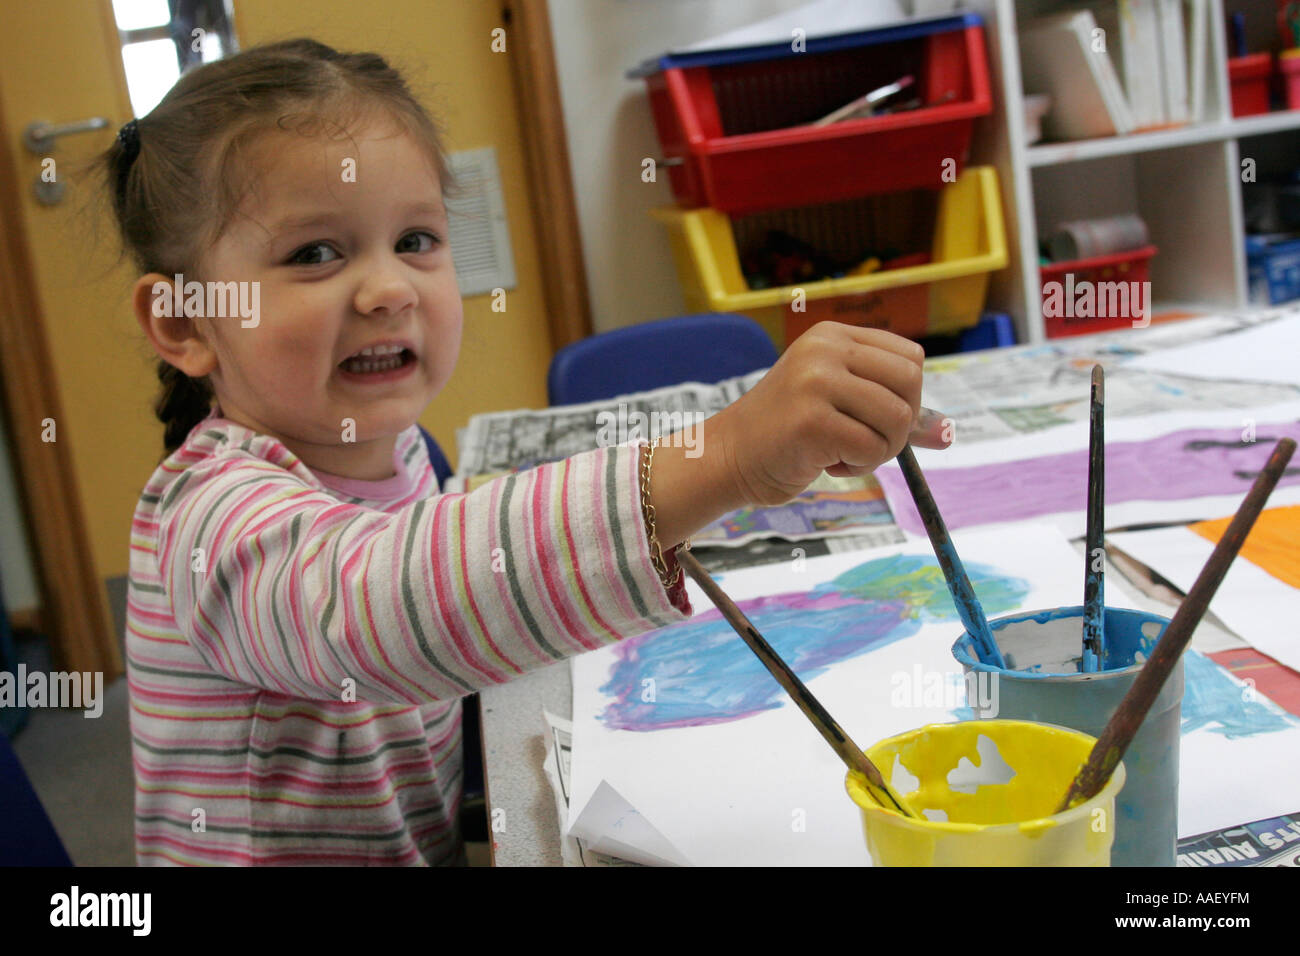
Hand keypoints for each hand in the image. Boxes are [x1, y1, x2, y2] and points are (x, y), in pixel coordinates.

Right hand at [713, 322, 948, 506]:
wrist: (731, 457)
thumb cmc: (788, 433)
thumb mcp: (842, 407)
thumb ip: (892, 413)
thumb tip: (948, 433)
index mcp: (833, 336)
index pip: (911, 357)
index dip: (907, 396)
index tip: (874, 417)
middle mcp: (825, 350)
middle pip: (911, 383)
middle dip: (900, 425)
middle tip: (865, 441)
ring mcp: (816, 382)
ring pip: (898, 418)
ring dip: (881, 449)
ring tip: (845, 453)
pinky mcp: (811, 420)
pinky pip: (871, 448)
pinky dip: (858, 466)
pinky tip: (826, 462)